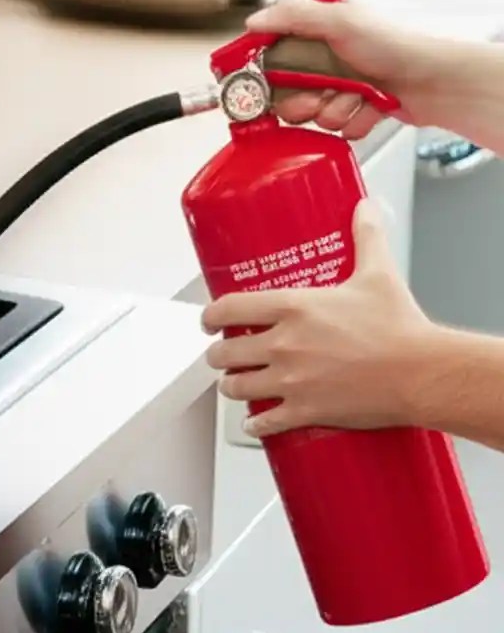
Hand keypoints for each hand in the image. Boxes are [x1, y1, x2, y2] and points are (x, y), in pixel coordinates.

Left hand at [201, 200, 440, 437]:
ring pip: (235, 387)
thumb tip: (365, 209)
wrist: (422, 373)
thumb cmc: (400, 327)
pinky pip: (264, 422)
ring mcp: (290, 381)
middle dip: (219, 354)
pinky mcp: (305, 411)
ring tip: (237, 382)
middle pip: (222, 352)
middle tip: (225, 354)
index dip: (210, 316)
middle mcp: (283, 345)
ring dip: (232, 385)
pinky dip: (255, 423)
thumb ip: (366, 237)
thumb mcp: (377, 273)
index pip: (228, 309)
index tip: (209, 320)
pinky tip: (255, 421)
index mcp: (292, 308)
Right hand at [245, 0, 445, 138]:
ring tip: (356, 97)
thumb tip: (254, 21)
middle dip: (301, 101)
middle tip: (317, 97)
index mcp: (315, 31)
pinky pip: (335, 128)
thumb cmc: (394, 45)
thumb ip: (294, 15)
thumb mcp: (341, 21)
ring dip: (333, 111)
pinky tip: (370, 107)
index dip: (262, 71)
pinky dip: (354, 120)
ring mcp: (337, 86)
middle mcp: (322, 59)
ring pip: (309, 115)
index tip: (264, 83)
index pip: (269, 51)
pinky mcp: (352, 110)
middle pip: (283, 93)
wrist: (435, 82)